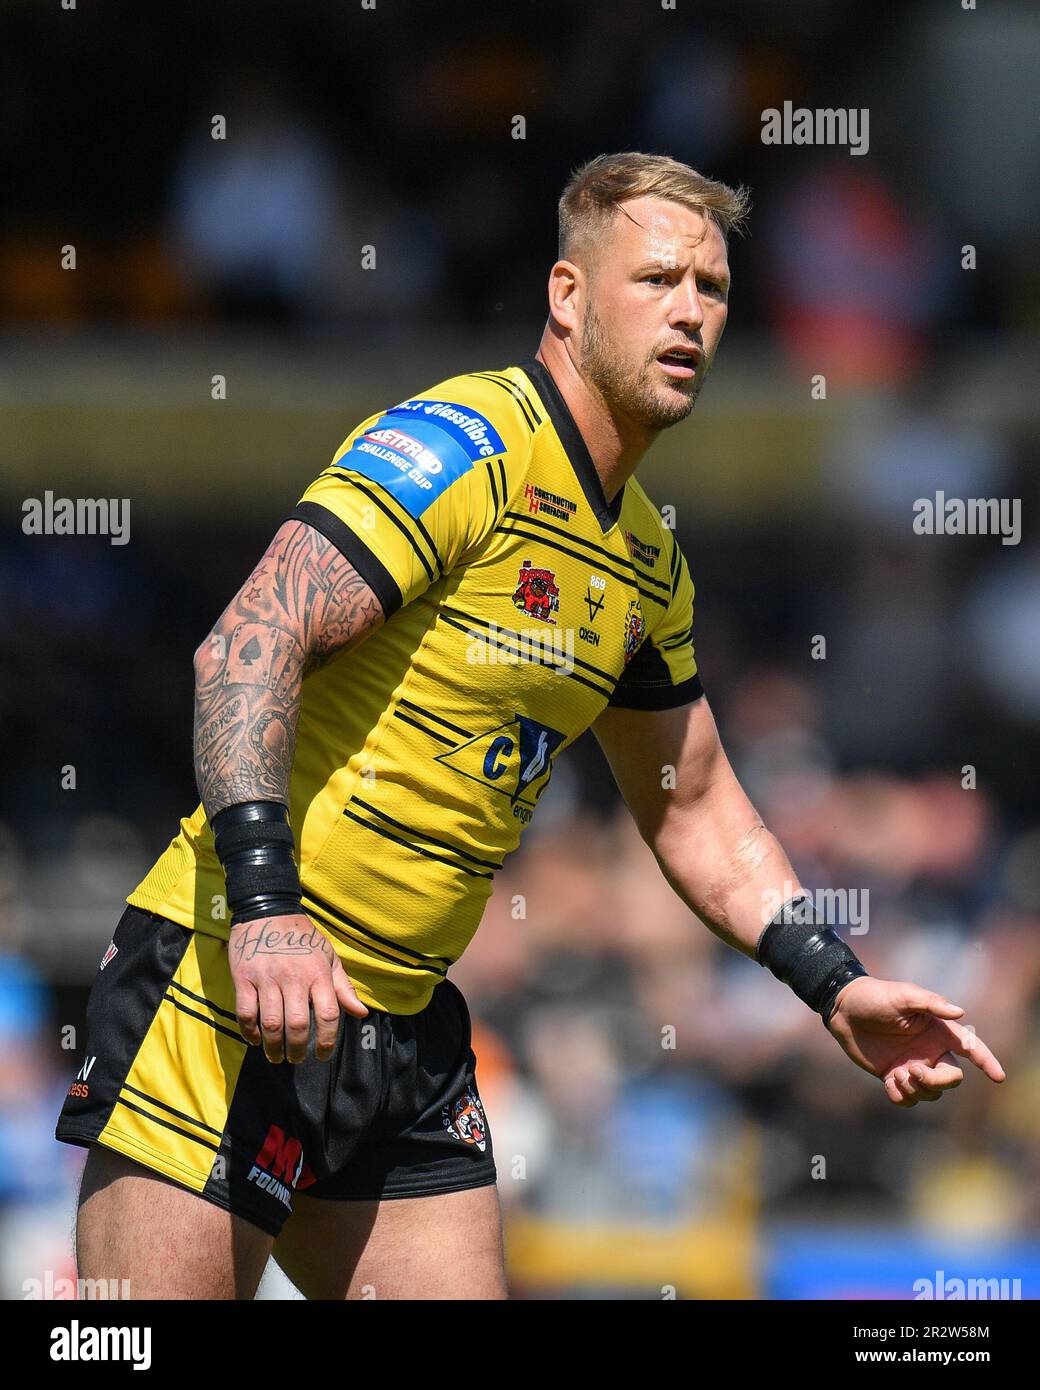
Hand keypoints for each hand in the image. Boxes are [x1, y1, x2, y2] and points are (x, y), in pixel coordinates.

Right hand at [228, 913, 368, 1063]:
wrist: (268, 910)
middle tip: (296, 1059)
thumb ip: (343, 987)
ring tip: (276, 1056)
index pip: (328, 1014)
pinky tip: (255, 1039)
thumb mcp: (328, 956)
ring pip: (271, 1023)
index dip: (327, 1041)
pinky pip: (245, 1012)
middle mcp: (294, 977)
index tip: (323, 1055)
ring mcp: (267, 978)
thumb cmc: (303, 936)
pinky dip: (249, 1031)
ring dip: (273, 1046)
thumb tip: (361, 1014)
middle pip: (298, 1024)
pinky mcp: (244, 977)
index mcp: (318, 973)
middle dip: (297, 1049)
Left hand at [825, 977, 1005, 1105]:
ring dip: (916, 1089)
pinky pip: (907, 1100)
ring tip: (897, 1073)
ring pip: (931, 1093)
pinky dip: (901, 1097)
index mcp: (938, 1031)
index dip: (987, 1062)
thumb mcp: (903, 995)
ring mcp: (912, 1065)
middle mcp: (930, 1051)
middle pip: (951, 1079)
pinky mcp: (893, 1076)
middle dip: (937, 1082)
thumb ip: (931, 1003)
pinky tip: (889, 1082)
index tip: (998, 1077)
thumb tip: (960, 1013)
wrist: (844, 1009)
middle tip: (913, 1071)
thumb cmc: (876, 997)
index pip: (970, 1048)